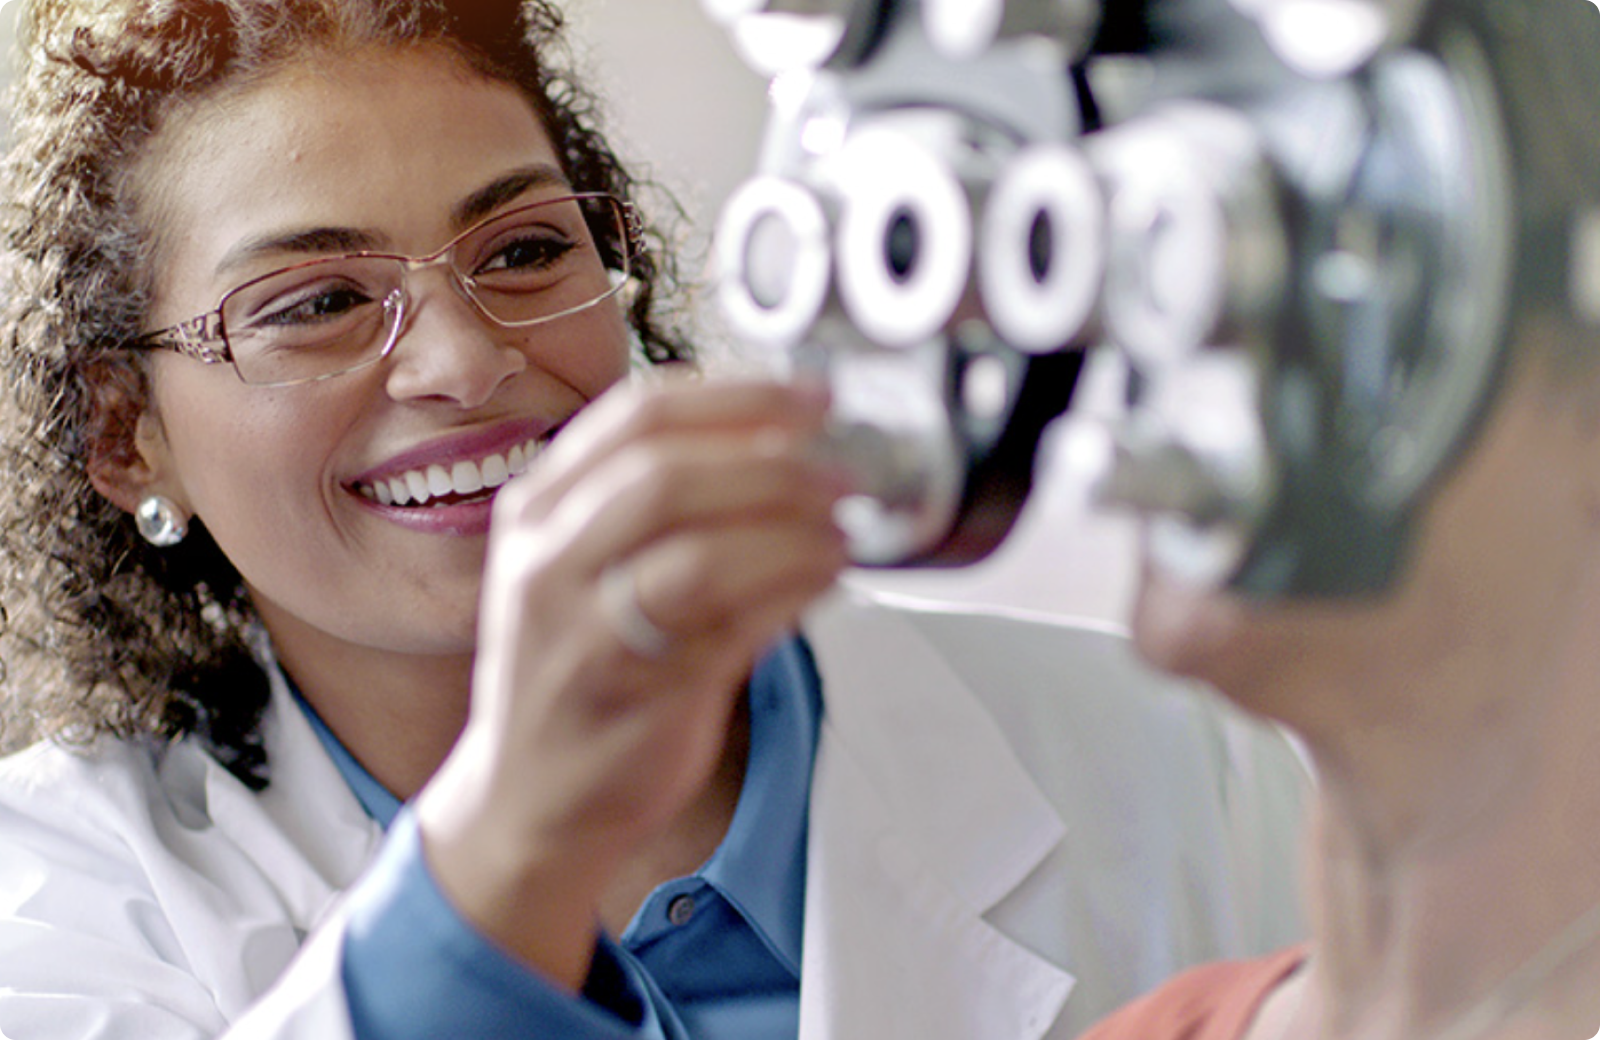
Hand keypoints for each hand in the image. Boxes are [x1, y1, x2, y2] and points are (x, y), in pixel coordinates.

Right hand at [414, 374, 850, 989]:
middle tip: (839, 472)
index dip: (738, 397)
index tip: (809, 397)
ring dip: (788, 533)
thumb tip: (787, 451)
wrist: (530, 802)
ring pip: (697, 553)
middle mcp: (547, 563)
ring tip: (840, 532)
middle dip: (771, 463)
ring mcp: (584, 633)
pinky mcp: (633, 695)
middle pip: (665, 476)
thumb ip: (661, 508)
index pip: (637, 416)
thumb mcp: (583, 568)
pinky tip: (821, 582)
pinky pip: (727, 630)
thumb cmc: (575, 675)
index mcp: (537, 510)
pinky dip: (788, 595)